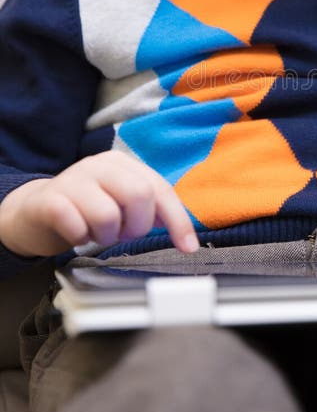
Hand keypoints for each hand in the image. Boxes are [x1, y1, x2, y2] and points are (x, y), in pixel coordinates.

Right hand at [0, 152, 198, 257]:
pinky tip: (75, 233)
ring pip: (108, 215)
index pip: (160, 188)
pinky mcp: (50, 200)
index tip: (188, 248)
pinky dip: (80, 238)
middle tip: (121, 233)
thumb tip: (183, 228)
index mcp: (121, 164)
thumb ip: (150, 208)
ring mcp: (73, 179)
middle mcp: (99, 165)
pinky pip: (76, 225)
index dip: (178, 220)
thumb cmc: (84, 209)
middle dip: (136, 226)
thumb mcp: (120, 202)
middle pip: (139, 195)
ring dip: (106, 235)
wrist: (33, 211)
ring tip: (95, 232)